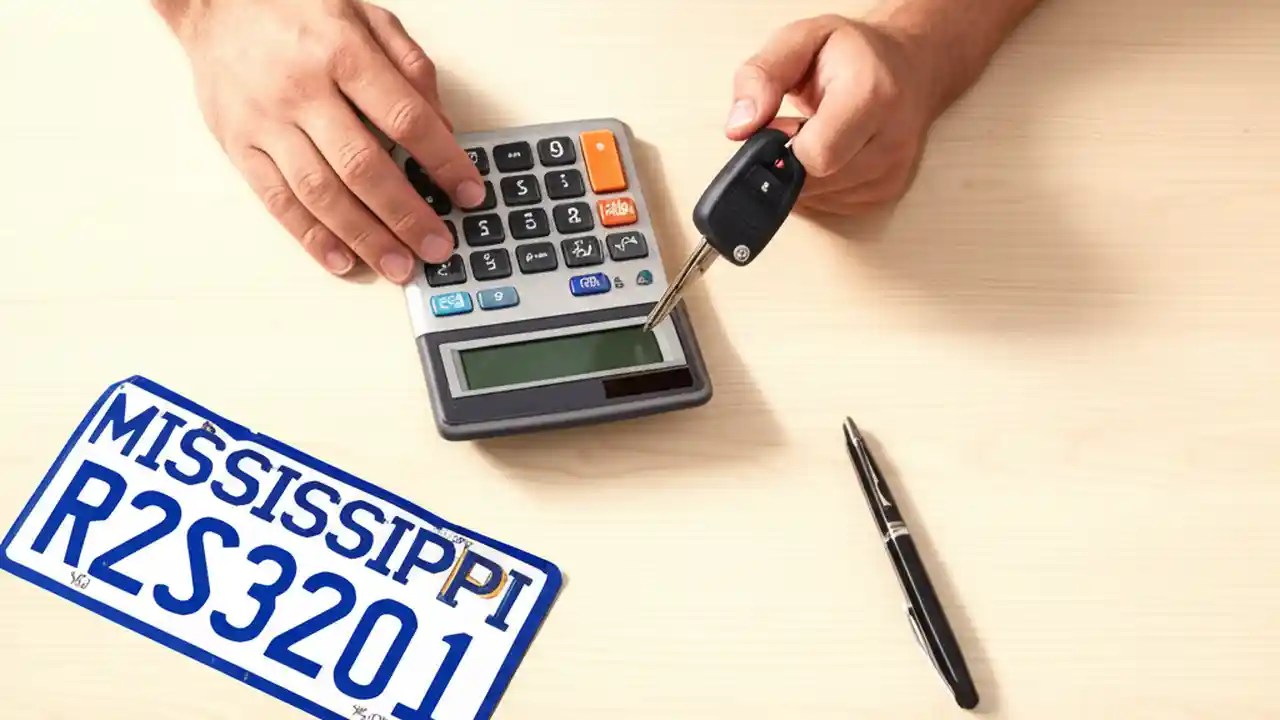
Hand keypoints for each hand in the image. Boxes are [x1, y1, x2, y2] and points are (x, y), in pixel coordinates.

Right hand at [157, 0, 483, 281]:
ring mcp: (267, 122)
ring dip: (364, 237)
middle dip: (407, 215)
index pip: (406, 118)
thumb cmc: (297, 10)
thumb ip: (411, 67)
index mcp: (342, 52)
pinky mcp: (238, 146)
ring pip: (321, 193)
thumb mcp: (365, 15)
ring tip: (399, 266)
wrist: (215, 2)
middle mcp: (303, 90)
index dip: (443, 162)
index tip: (470, 193)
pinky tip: (342, 259)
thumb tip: (445, 127)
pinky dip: (311, 236)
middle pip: (363, 166)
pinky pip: (277, 200)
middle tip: (438, 247)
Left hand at [725, 14, 942, 214]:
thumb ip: (761, 76)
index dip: (783, 148)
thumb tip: (739, 127)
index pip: (815, 155)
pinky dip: (818, 185)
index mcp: (872, 94)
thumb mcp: (800, 40)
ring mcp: (893, 170)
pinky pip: (833, 205)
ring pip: (821, 198)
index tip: (779, 125)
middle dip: (789, 161)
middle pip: (816, 182)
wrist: (909, 65)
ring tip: (813, 136)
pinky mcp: (888, 191)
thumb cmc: (854, 52)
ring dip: (802, 174)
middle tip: (795, 127)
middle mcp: (891, 137)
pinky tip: (827, 153)